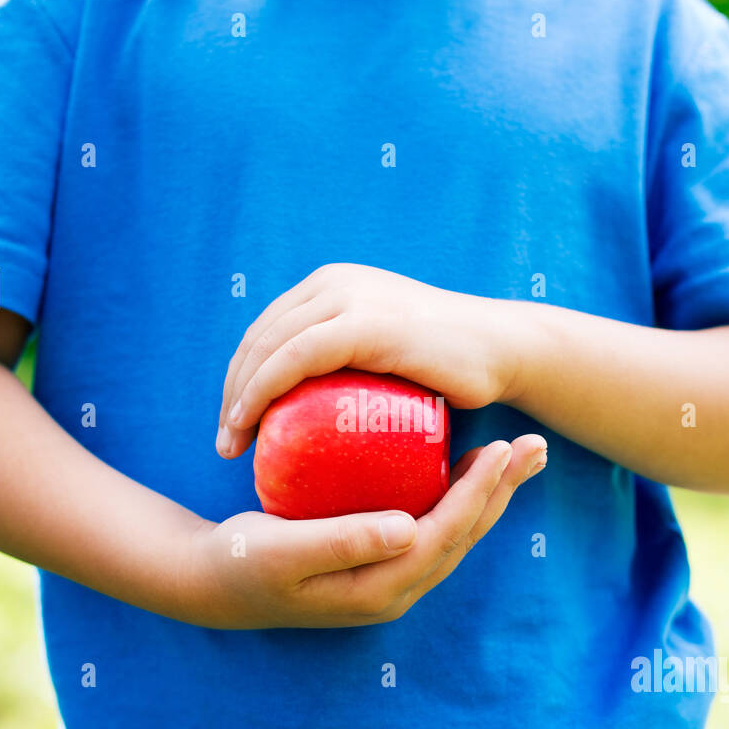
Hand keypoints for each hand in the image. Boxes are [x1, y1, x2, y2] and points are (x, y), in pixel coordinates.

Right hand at [183, 438, 546, 627]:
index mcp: (379, 591)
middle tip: (534, 446)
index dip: (476, 495)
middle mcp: (395, 589)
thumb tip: (407, 530)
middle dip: (501, 492)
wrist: (214, 582)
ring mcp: (390, 577)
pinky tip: (465, 462)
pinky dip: (454, 493)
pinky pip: (431, 523)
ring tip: (517, 453)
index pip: (444, 538)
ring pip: (453, 531)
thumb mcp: (281, 551)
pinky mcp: (380, 558)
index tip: (501, 450)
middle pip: (463, 536)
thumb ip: (341, 542)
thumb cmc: (241, 561)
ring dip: (488, 493)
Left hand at [216, 263, 525, 457]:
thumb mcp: (384, 352)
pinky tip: (252, 425)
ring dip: (238, 398)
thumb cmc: (449, 366)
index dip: (238, 377)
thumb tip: (313, 409)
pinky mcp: (364, 324)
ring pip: (269, 347)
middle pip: (259, 338)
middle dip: (231, 391)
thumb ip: (349, 361)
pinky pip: (296, 358)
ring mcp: (349, 298)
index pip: (265, 330)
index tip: (232, 426)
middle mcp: (334, 283)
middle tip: (225, 445)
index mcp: (332, 285)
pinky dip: (264, 391)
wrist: (504, 350)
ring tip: (232, 446)